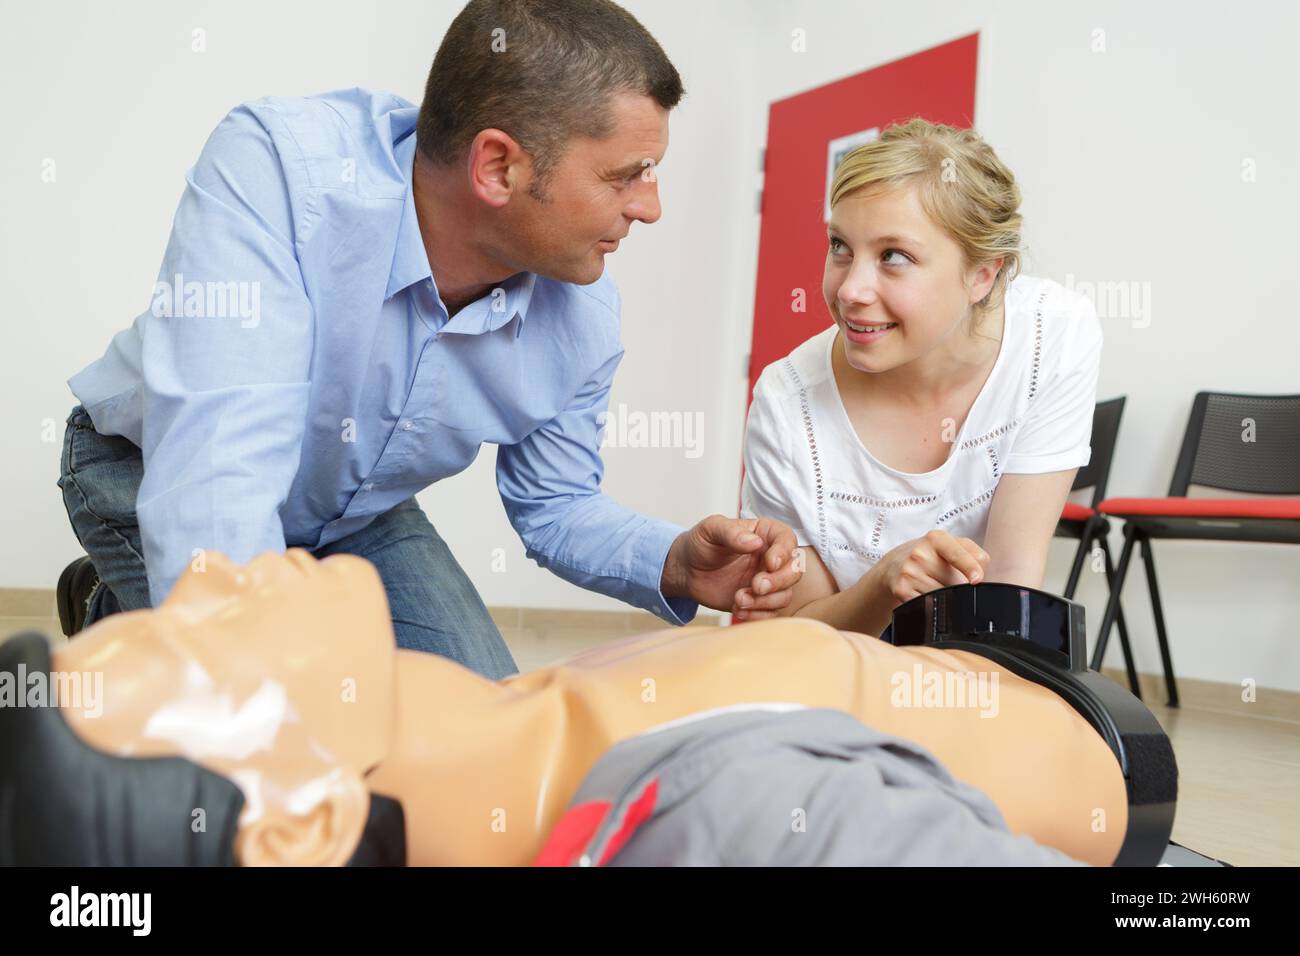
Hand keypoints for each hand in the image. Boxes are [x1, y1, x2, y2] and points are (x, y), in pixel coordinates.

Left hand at [662, 515, 801, 617]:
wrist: (687, 570)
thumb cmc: (701, 544)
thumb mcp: (711, 529)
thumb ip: (731, 532)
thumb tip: (755, 543)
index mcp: (765, 534)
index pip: (787, 540)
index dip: (784, 553)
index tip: (770, 563)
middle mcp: (771, 557)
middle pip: (794, 570)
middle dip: (778, 582)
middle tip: (755, 586)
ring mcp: (767, 581)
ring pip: (785, 595)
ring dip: (765, 602)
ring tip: (739, 599)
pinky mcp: (759, 601)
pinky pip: (771, 613)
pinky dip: (758, 615)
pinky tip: (739, 610)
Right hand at [876, 530, 989, 604]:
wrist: (894, 565)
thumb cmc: (932, 556)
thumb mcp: (952, 545)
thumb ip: (975, 555)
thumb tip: (981, 577)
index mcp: (936, 539)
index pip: (956, 554)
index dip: (969, 567)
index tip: (977, 579)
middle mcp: (920, 553)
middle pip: (954, 582)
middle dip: (961, 588)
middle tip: (953, 583)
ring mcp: (909, 572)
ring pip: (943, 596)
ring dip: (948, 598)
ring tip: (938, 587)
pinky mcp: (902, 590)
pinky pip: (928, 604)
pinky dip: (933, 604)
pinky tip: (927, 594)